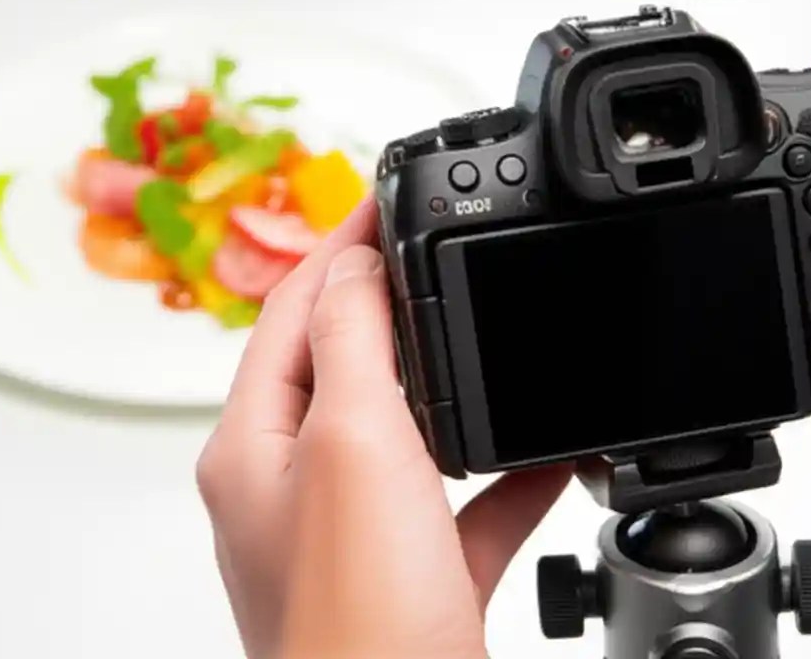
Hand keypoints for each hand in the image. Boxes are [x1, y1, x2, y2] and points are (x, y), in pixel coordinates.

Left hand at [196, 198, 572, 658]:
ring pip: (408, 432)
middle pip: (345, 365)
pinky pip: (463, 504)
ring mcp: (354, 537)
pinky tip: (555, 453)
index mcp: (254, 448)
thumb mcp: (355, 450)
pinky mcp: (415, 579)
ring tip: (495, 328)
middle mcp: (293, 489)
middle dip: (397, 302)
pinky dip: (507, 471)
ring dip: (454, 381)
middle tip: (442, 246)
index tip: (382, 194)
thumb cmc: (357, 631)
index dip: (337, 247)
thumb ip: (352, 347)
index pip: (291, 314)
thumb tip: (351, 265)